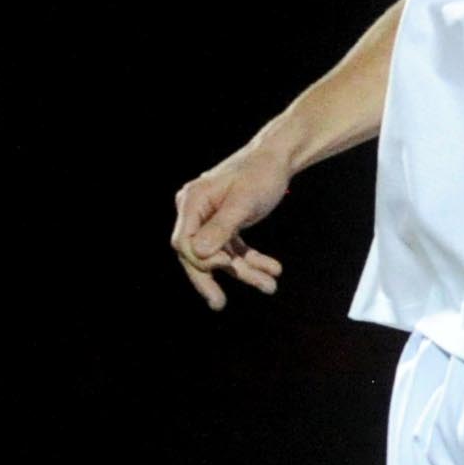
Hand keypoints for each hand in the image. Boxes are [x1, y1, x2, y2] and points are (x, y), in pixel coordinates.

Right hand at [172, 146, 291, 309]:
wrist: (278, 159)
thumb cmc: (261, 174)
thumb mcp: (243, 202)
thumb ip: (222, 227)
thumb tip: (200, 254)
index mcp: (192, 201)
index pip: (185, 242)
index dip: (202, 259)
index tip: (228, 263)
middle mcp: (196, 211)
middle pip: (197, 254)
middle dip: (212, 278)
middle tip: (218, 305)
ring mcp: (210, 219)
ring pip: (221, 255)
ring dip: (245, 272)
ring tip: (270, 286)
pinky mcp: (226, 225)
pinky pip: (234, 249)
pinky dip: (252, 261)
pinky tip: (273, 270)